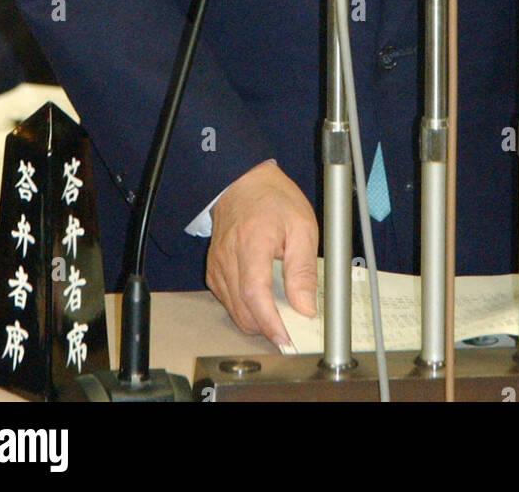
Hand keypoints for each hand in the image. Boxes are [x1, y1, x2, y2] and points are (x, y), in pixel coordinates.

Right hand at [205, 160, 317, 346]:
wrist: (243, 182)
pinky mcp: (213, 269)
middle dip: (266, 327)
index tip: (285, 337)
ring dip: (256, 320)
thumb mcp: (302, 226)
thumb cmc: (274, 199)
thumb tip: (305, 306)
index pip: (255, 293)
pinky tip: (261, 300)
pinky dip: (244, 308)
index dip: (269, 321)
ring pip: (234, 309)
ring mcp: (217, 264)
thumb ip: (304, 268)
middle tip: (290, 329)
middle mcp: (228, 256)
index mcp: (252, 241)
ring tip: (279, 314)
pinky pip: (227, 300)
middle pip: (242, 308)